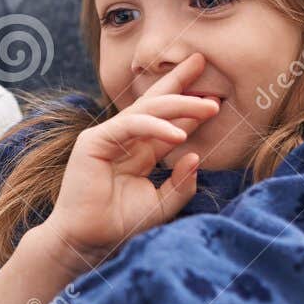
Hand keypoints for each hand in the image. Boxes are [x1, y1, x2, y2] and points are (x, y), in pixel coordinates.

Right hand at [44, 52, 219, 264]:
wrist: (88, 242)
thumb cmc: (119, 225)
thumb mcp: (161, 205)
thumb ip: (180, 184)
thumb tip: (195, 156)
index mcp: (140, 151)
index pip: (167, 119)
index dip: (189, 103)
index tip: (215, 89)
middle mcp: (125, 139)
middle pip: (155, 102)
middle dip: (180, 82)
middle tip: (202, 61)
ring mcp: (108, 137)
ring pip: (147, 110)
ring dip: (181, 105)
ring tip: (210, 105)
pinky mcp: (94, 142)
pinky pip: (131, 126)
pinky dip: (155, 127)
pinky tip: (179, 135)